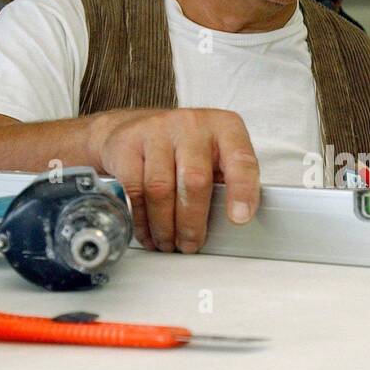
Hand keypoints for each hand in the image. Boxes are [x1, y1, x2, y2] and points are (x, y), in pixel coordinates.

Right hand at [92, 108, 259, 253]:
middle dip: (192, 222)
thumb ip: (226, 183)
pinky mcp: (128, 144)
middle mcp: (192, 124)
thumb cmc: (185, 148)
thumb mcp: (215, 156)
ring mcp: (158, 130)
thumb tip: (229, 225)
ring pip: (160, 189)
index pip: (240, 159)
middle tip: (191, 244)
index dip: (242, 191)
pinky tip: (148, 232)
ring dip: (164, 225)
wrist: (136, 125)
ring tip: (168, 242)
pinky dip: (141, 219)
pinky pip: (134, 189)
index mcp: (224, 127)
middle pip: (194, 180)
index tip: (239, 219)